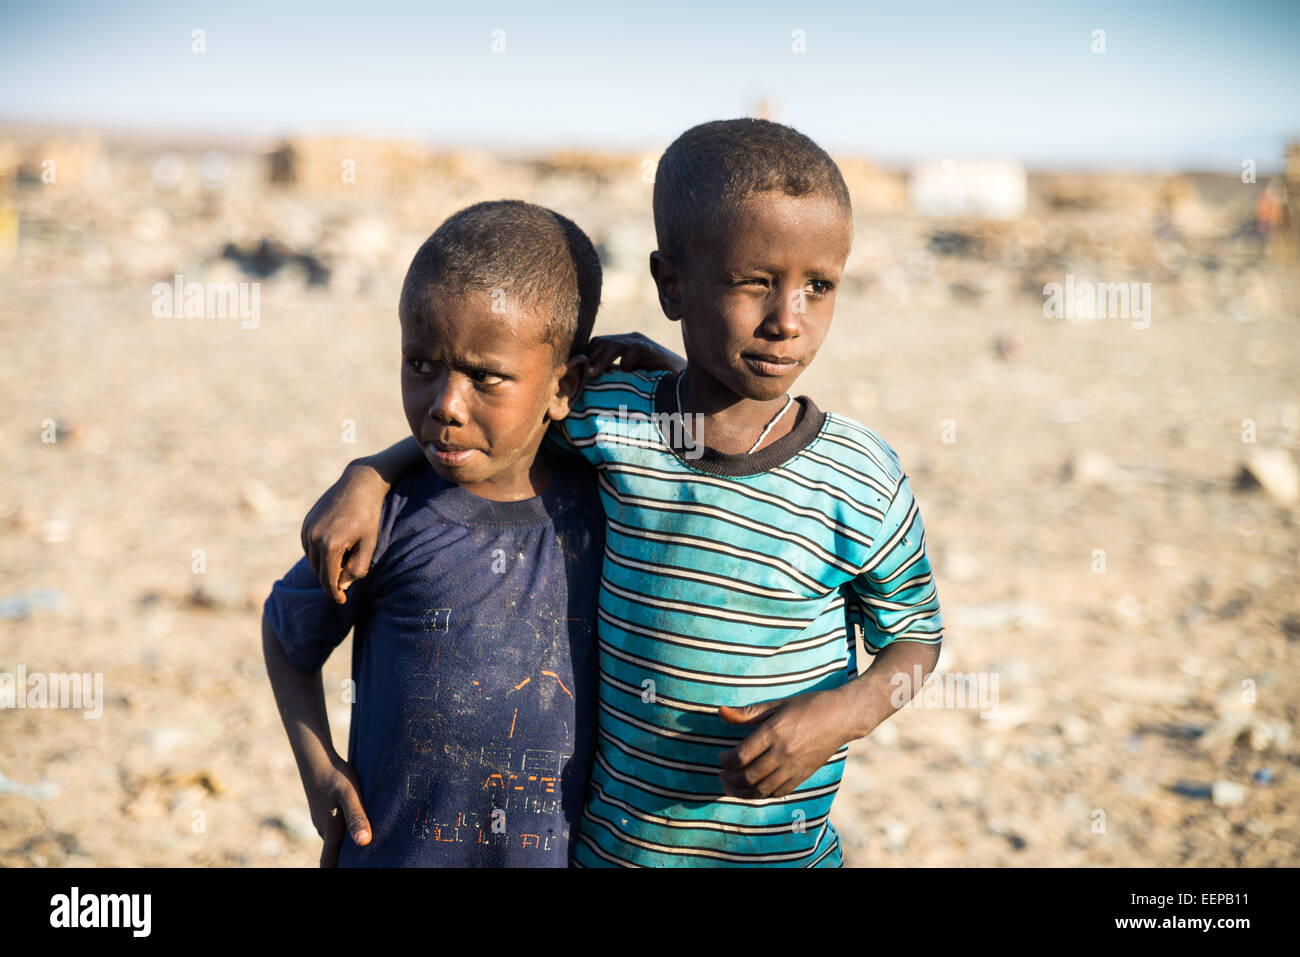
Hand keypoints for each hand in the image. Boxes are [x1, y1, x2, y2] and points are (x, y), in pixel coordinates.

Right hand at [300, 461, 387, 603]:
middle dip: (332, 578)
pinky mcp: (306, 522)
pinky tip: (335, 545)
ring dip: (325, 565)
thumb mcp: (369, 544)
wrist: (359, 484)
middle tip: (348, 575)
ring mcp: (307, 529)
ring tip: (345, 556)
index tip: (342, 601)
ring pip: (312, 560)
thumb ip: (357, 568)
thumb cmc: (368, 516)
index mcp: (330, 545)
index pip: (328, 580)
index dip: (335, 593)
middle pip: (318, 571)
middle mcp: (313, 538)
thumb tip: (340, 585)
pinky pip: (308, 547)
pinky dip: (319, 553)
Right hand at [305, 750, 372, 866]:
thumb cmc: (336, 777)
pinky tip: (360, 822)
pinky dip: (346, 829)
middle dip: (347, 859)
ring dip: (348, 842)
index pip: (328, 863)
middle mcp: (324, 830)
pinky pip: (335, 827)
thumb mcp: (350, 795)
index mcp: (330, 831)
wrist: (317, 758)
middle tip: (369, 860)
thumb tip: (364, 842)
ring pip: (336, 839)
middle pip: (334, 853)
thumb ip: (357, 817)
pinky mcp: (324, 812)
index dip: (334, 871)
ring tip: (368, 842)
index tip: (352, 871)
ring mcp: (322, 821)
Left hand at [588, 333, 685, 376]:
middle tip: (584, 375)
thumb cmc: (653, 382)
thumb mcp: (628, 378)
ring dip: (601, 360)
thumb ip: (612, 375)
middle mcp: (630, 339)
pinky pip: (633, 350)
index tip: (579, 372)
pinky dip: (626, 362)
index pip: (597, 343)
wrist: (682, 381)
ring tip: (593, 374)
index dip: (586, 356)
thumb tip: (589, 382)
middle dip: (590, 358)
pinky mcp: (651, 349)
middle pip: (602, 341)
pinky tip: (626, 372)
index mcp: (622, 344)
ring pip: (614, 344)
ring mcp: (641, 342)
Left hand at [717, 688, 849, 799]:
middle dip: (730, 779)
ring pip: (763, 788)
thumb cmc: (808, 706)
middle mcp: (783, 752)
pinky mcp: (804, 775)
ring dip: (743, 792)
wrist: (841, 716)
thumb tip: (720, 712)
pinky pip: (780, 792)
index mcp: (774, 732)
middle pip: (749, 775)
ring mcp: (794, 766)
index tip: (721, 757)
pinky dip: (763, 794)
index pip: (741, 755)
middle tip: (721, 776)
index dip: (726, 760)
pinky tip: (754, 790)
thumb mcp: (777, 704)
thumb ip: (747, 712)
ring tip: (731, 789)